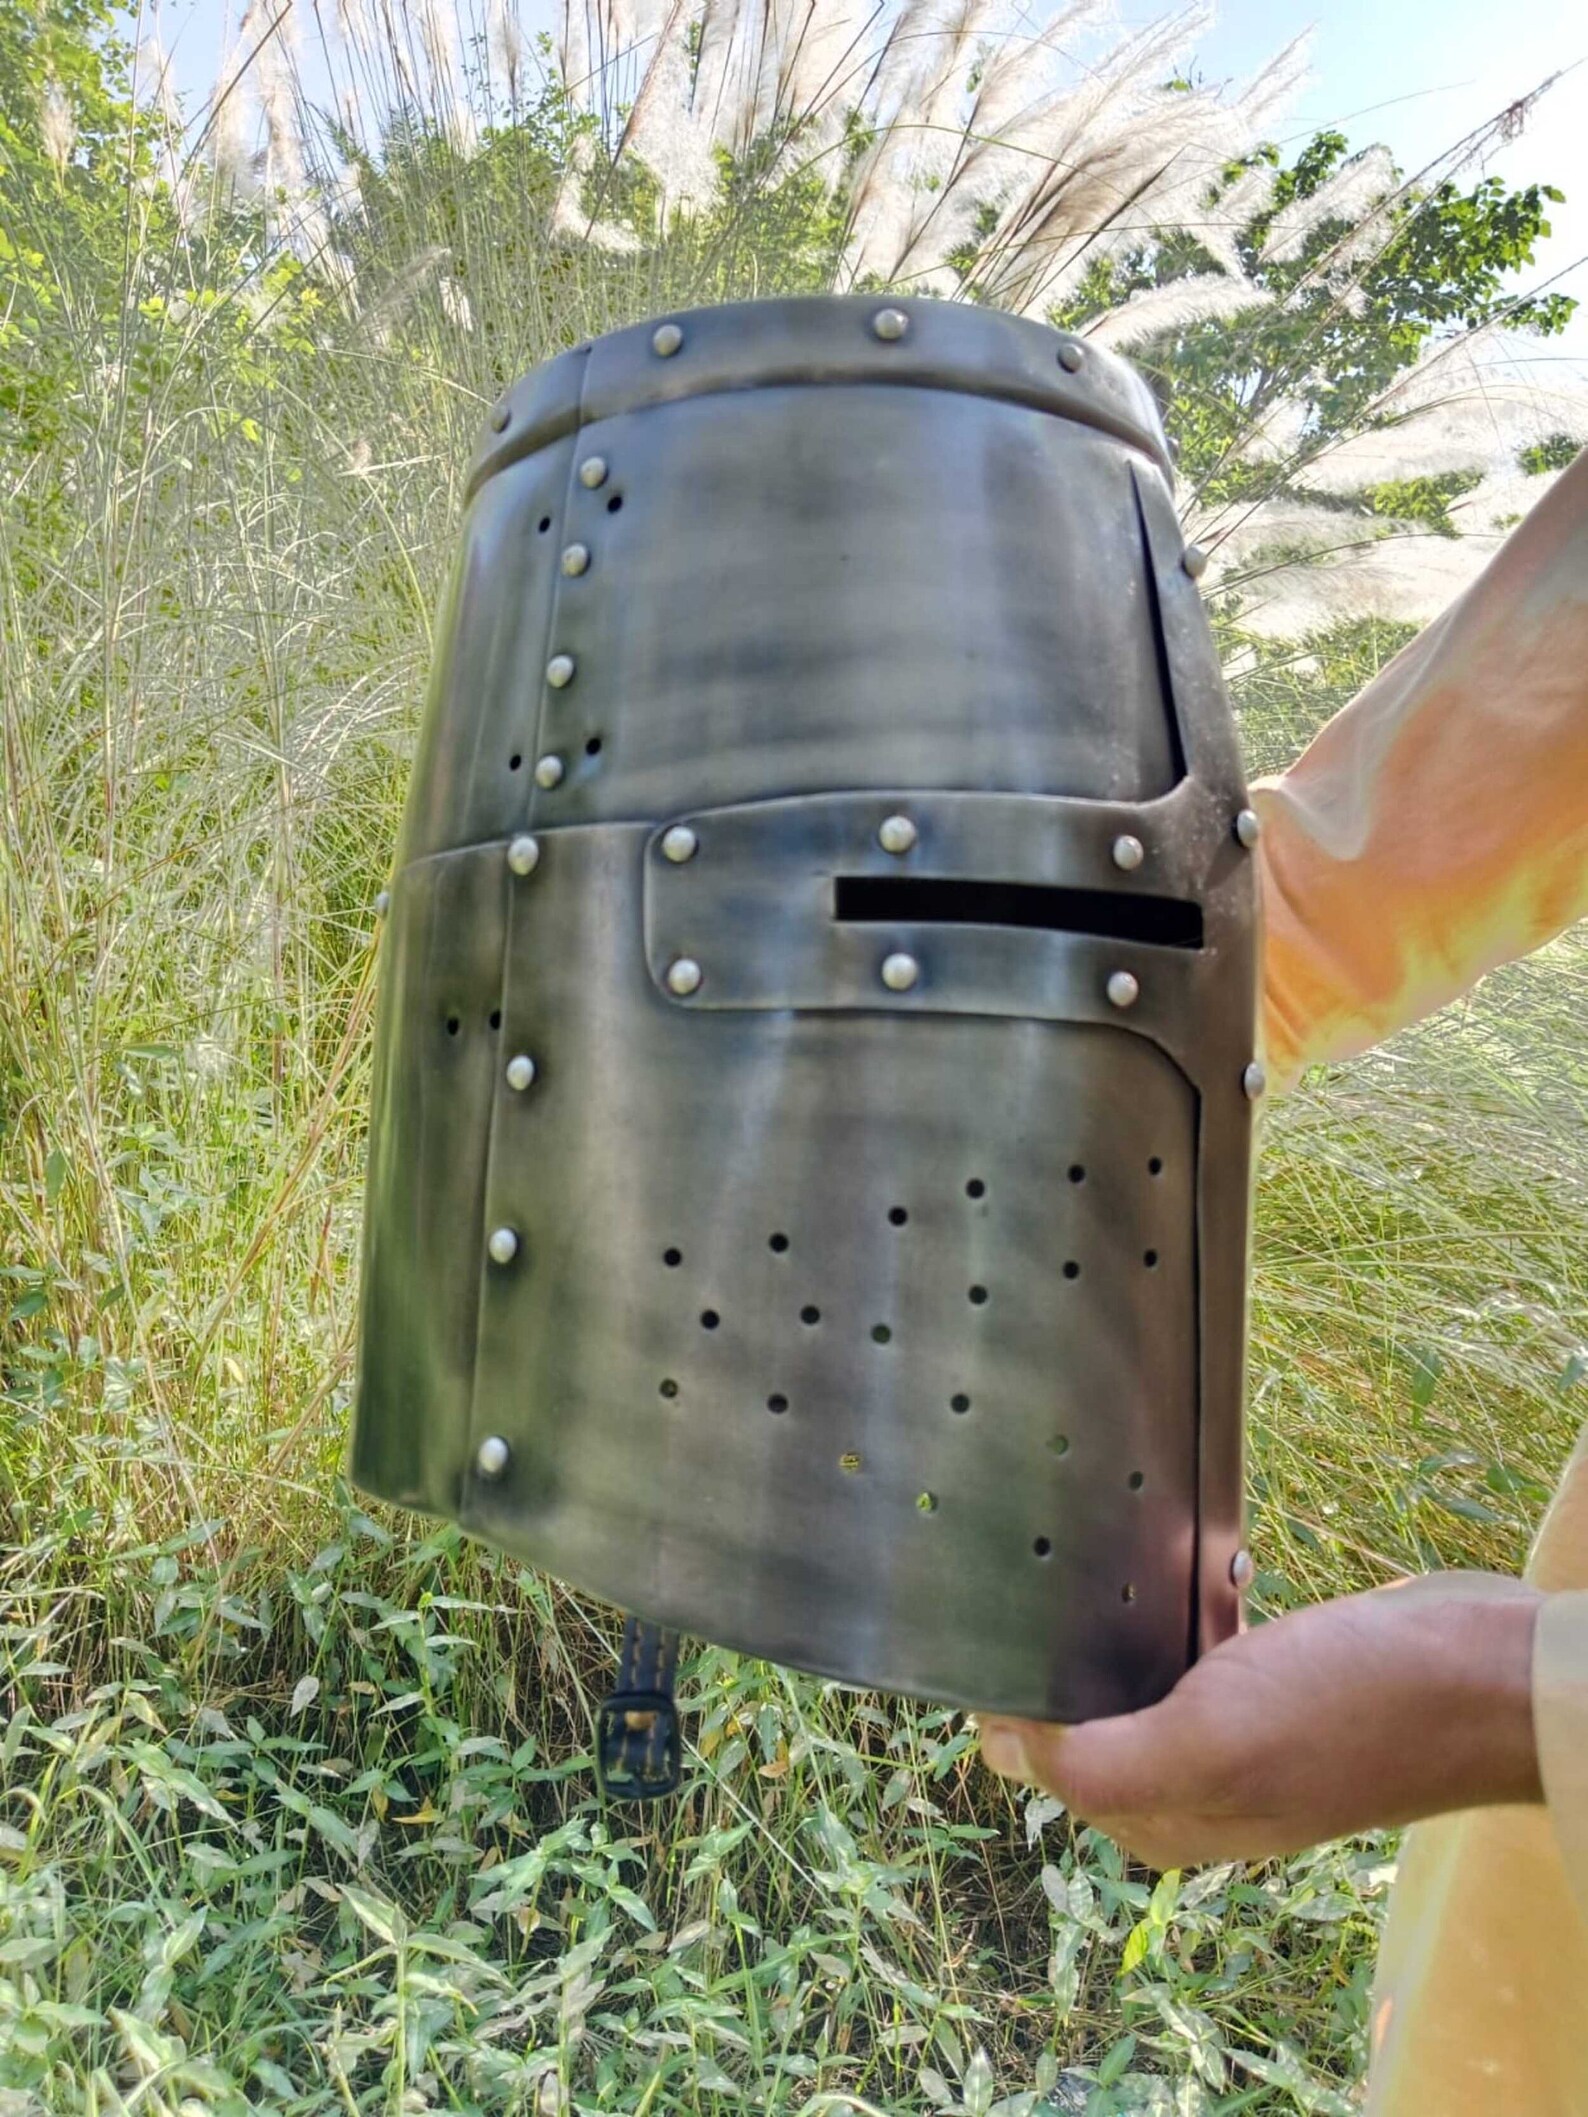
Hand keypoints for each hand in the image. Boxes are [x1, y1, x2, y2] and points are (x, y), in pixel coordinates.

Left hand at [979, 1573, 1541, 1867]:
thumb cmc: (1352, 1711)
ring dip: (1138, 1614)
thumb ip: (1101, 1761)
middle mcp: (1201, 1783)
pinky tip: (1210, 1569)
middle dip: (1080, 1650)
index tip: (1010, 1625)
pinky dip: (1195, 1597)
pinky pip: (1203, 1634)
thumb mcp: (1212, 1745)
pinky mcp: (1279, 1678)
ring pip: (1146, 1667)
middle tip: (1082, 1582)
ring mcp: (1245, 1731)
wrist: (1483, 1674)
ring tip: (1152, 1569)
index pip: (1054, 1764)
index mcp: (1169, 1819)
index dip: (1021, 1701)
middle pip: (1094, 1713)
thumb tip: (998, 1751)